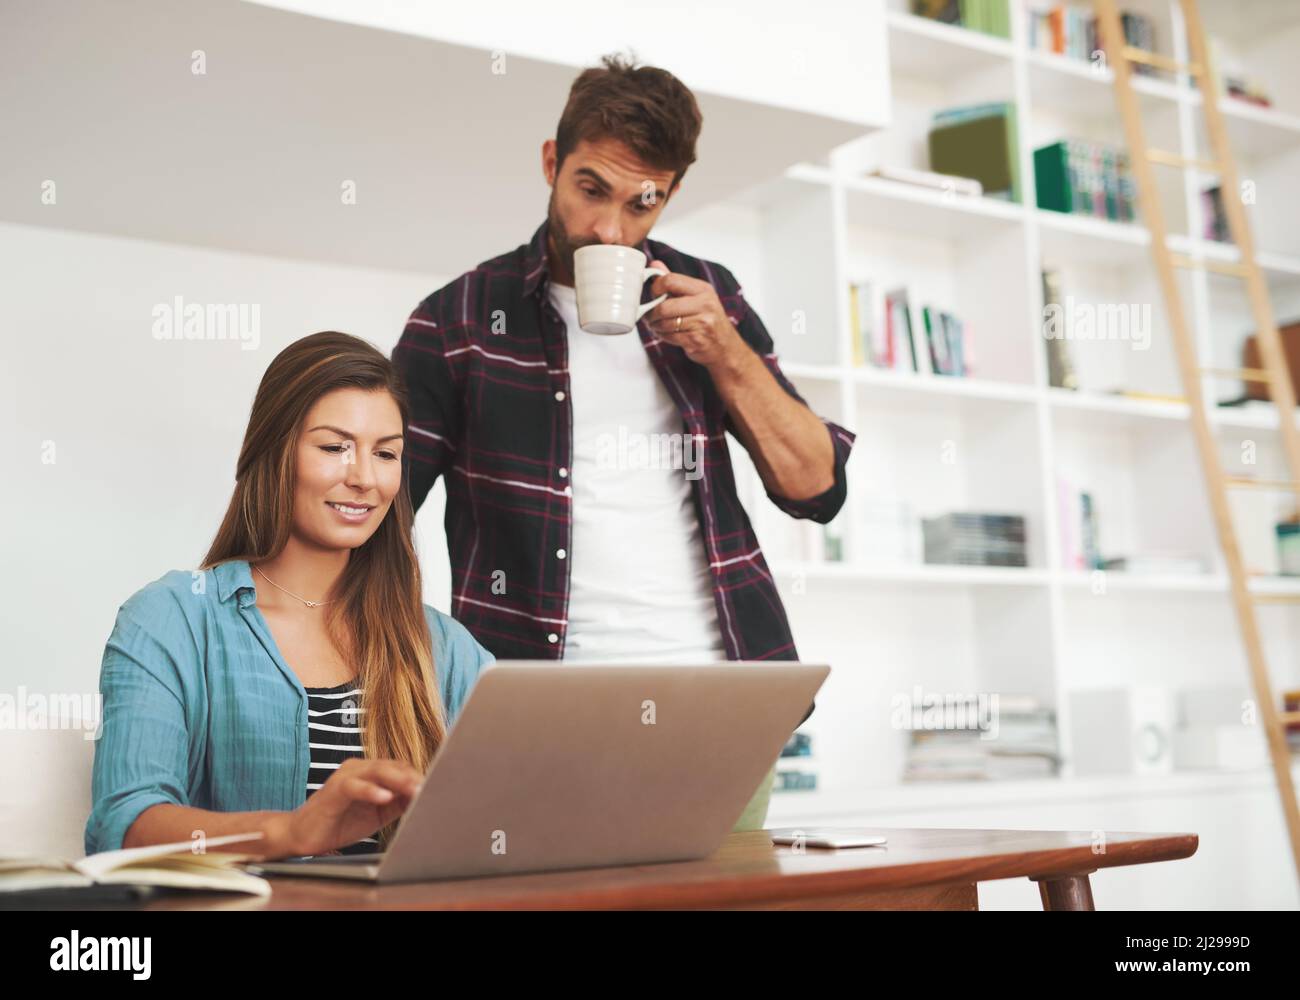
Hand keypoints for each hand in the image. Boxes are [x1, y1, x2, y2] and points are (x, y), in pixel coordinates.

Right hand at [273, 758, 423, 857]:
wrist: (302, 835)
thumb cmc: (341, 822)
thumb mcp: (378, 814)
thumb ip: (399, 803)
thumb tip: (425, 798)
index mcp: (371, 772)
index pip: (401, 768)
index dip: (419, 777)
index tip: (439, 786)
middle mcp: (359, 769)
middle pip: (393, 766)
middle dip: (414, 777)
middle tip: (432, 786)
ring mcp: (345, 777)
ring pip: (376, 770)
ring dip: (398, 780)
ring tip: (415, 789)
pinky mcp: (333, 790)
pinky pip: (353, 786)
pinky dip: (371, 791)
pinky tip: (384, 798)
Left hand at [643, 260, 745, 369]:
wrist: (725, 345)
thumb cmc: (707, 318)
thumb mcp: (695, 296)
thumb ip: (674, 281)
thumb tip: (654, 264)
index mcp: (703, 289)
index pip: (671, 280)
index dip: (656, 287)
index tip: (653, 294)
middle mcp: (705, 304)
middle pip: (664, 306)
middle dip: (652, 313)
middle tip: (650, 316)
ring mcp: (702, 323)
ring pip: (665, 323)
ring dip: (656, 326)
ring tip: (657, 325)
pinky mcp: (697, 340)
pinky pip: (670, 336)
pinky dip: (662, 336)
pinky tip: (665, 333)